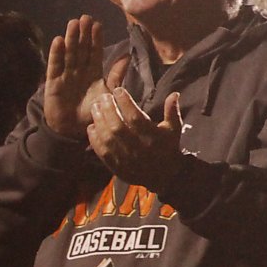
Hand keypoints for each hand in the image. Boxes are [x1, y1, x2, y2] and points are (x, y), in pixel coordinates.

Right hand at [43, 16, 107, 140]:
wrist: (72, 130)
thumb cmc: (91, 112)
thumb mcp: (107, 93)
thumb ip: (116, 76)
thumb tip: (127, 56)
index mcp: (93, 73)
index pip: (95, 52)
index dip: (96, 39)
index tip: (98, 24)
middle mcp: (79, 71)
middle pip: (81, 49)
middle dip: (83, 34)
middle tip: (85, 17)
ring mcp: (65, 76)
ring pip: (69, 54)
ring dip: (71, 39)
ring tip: (73, 23)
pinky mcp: (53, 83)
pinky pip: (55, 66)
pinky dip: (56, 54)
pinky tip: (58, 40)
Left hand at [88, 66, 185, 189]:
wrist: (164, 175)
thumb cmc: (168, 148)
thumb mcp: (174, 129)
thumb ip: (172, 111)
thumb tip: (174, 93)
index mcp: (153, 137)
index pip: (136, 118)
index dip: (125, 103)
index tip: (117, 91)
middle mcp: (138, 148)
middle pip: (118, 127)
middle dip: (108, 110)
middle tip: (102, 97)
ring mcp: (126, 158)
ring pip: (108, 139)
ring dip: (99, 122)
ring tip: (95, 108)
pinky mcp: (116, 167)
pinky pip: (102, 152)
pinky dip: (95, 139)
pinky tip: (91, 127)